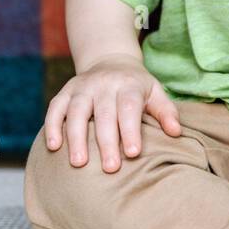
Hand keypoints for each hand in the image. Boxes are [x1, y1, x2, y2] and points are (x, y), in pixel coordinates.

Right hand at [44, 54, 180, 171]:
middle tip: (110, 168)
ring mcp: (82, 87)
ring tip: (79, 163)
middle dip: (106, 142)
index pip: (129, 108)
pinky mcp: (65, 92)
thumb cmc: (136, 86)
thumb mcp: (155, 92)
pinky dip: (52, 125)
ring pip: (77, 111)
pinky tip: (54, 146)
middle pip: (104, 114)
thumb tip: (176, 132)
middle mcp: (104, 84)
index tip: (134, 153)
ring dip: (76, 137)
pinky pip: (55, 108)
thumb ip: (165, 111)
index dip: (131, 130)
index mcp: (128, 85)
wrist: (109, 61)